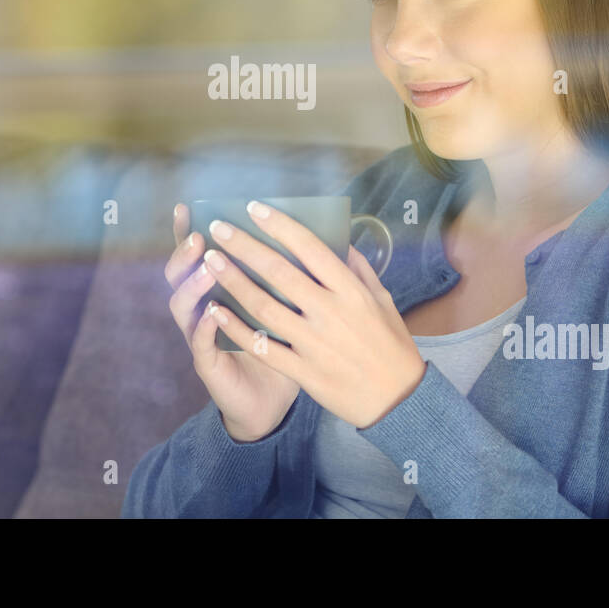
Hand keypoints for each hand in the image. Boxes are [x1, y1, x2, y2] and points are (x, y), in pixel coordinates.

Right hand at [163, 203, 299, 441]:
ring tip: (208, 267)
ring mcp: (201, 336)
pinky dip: (204, 327)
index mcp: (221, 291)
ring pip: (182, 306)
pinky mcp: (208, 364)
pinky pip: (200, 344)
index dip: (188, 231)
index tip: (190, 207)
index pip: (199, 255)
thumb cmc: (280, 350)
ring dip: (193, 285)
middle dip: (186, 252)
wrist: (270, 403)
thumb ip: (291, 274)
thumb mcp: (284, 308)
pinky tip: (211, 313)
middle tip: (202, 234)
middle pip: (180, 274)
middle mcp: (203, 309)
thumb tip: (318, 237)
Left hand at [201, 201, 426, 429]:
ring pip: (263, 307)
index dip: (279, 225)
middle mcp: (330, 312)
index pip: (310, 248)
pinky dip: (236, 328)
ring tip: (210, 261)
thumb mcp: (383, 300)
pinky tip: (215, 310)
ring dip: (233, 281)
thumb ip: (359, 269)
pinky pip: (262, 347)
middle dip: (245, 247)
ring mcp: (314, 343)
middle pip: (279, 272)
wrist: (398, 401)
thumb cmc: (392, 345)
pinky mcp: (302, 371)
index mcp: (351, 290)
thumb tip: (339, 240)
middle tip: (219, 228)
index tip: (253, 208)